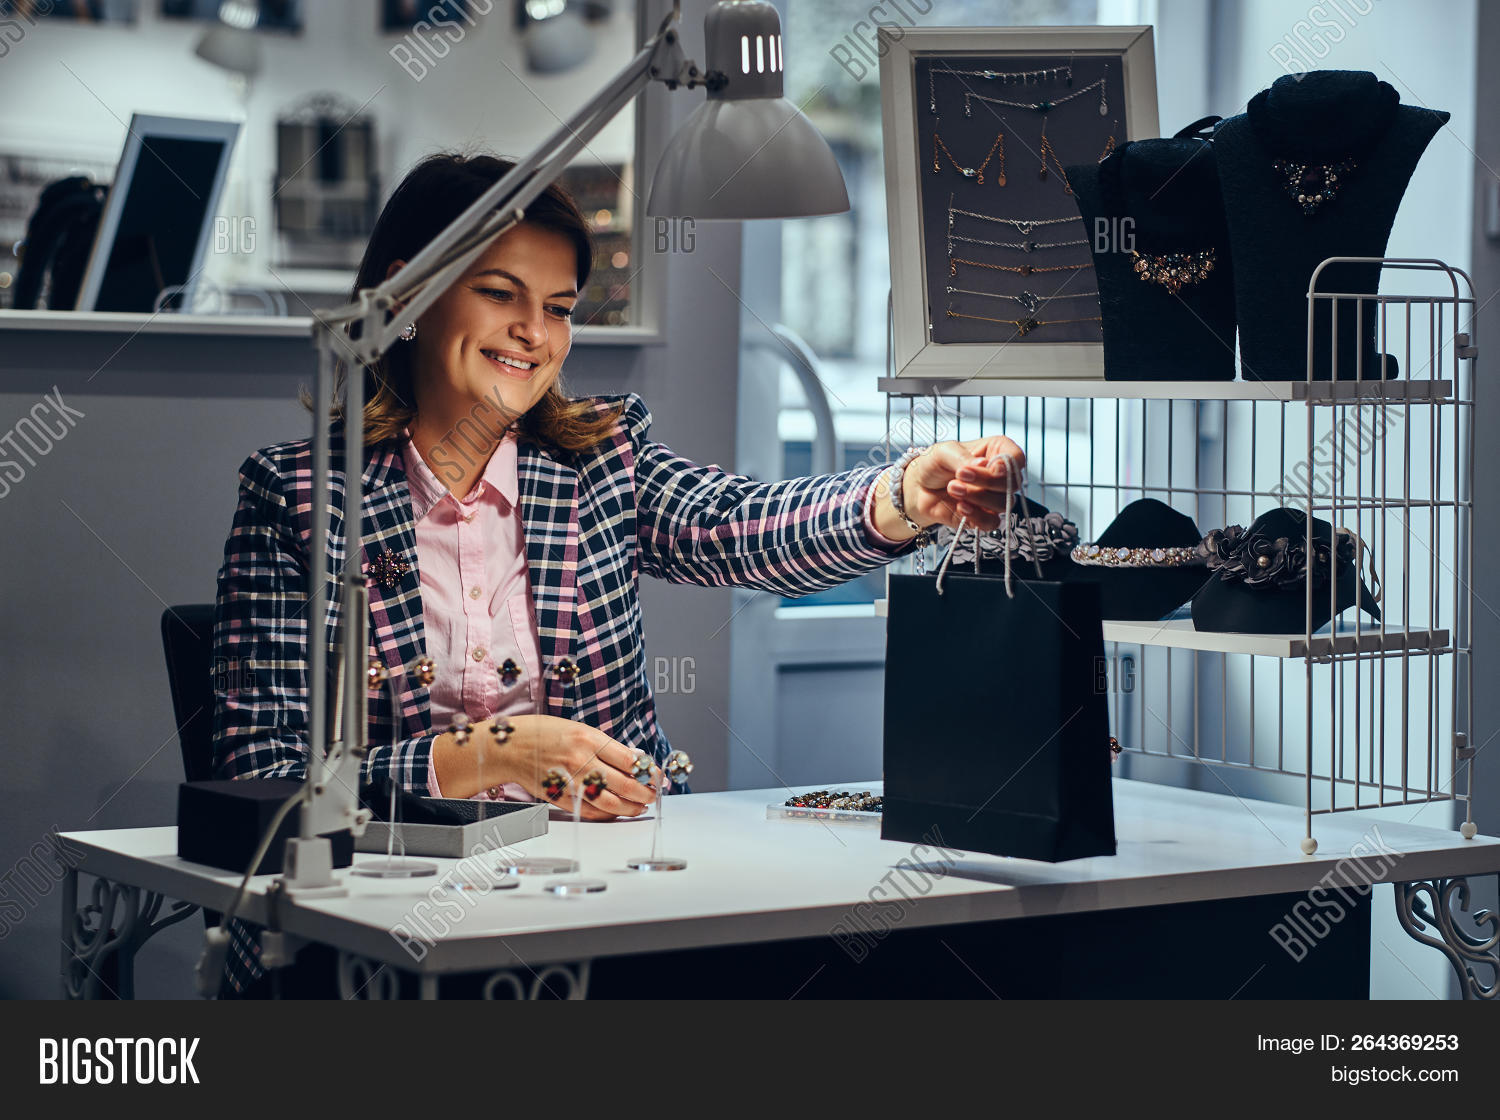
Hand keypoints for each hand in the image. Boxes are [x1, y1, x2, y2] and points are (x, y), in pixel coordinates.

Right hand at [503, 715, 658, 820]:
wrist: (509, 747)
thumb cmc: (545, 733)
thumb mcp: (580, 729)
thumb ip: (608, 746)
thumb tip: (637, 759)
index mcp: (588, 739)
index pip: (629, 760)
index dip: (649, 771)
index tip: (660, 777)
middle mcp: (580, 761)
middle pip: (624, 784)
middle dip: (645, 792)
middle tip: (655, 794)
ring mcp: (570, 781)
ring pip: (610, 802)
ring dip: (630, 807)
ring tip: (641, 806)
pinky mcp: (560, 797)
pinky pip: (589, 811)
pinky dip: (607, 814)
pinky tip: (617, 812)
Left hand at [903, 435, 1025, 532]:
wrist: (918, 488)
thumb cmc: (934, 464)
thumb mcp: (943, 452)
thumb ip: (963, 457)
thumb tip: (983, 464)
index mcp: (995, 451)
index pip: (1016, 458)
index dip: (1008, 465)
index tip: (991, 467)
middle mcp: (999, 475)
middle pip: (1012, 483)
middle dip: (987, 481)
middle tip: (960, 475)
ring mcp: (993, 497)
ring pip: (1002, 503)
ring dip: (977, 497)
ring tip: (952, 488)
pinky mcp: (983, 516)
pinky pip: (992, 523)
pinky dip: (977, 516)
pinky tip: (961, 507)